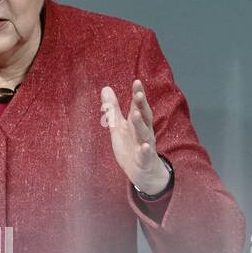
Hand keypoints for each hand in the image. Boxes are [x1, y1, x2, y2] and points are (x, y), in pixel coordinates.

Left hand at [100, 79, 168, 194]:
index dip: (137, 94)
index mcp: (137, 122)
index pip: (137, 106)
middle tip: (138, 94)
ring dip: (140, 124)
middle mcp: (143, 131)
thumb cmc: (130, 145)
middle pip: (144, 116)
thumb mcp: (119, 126)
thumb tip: (105, 88)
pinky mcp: (144, 159)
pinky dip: (145, 150)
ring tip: (136, 114)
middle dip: (141, 105)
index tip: (137, 82)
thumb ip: (112, 109)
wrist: (142, 171)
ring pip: (144, 133)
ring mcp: (145, 145)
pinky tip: (145, 146)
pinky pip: (146, 154)